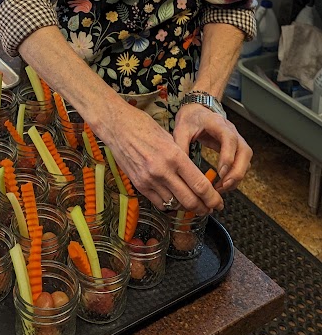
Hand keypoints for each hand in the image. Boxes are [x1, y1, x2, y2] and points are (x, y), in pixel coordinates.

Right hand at [103, 101, 223, 214]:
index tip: (218, 202)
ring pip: (175, 205)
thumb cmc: (142, 126)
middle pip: (190, 200)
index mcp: (174, 156)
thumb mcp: (169, 138)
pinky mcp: (139, 185)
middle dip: (204, 208)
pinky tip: (175, 199)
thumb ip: (181, 157)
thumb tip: (194, 174)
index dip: (212, 198)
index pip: (200, 185)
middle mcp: (162, 171)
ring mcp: (149, 180)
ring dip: (187, 207)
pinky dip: (170, 204)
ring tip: (194, 205)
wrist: (116, 126)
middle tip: (210, 208)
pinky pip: (160, 203)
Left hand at [173, 103, 251, 191]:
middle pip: (245, 151)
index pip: (229, 139)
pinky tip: (223, 183)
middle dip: (237, 172)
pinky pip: (242, 163)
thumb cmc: (190, 118)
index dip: (227, 156)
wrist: (197, 110)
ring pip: (246, 159)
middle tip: (223, 186)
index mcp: (217, 123)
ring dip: (237, 176)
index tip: (220, 173)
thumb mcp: (181, 129)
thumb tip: (180, 168)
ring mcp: (236, 139)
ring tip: (221, 188)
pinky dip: (235, 175)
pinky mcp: (236, 148)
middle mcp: (231, 130)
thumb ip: (181, 146)